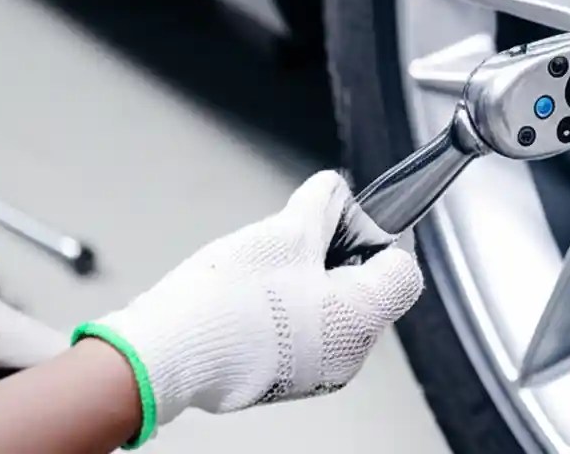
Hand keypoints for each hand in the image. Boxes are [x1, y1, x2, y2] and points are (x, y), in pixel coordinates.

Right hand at [76, 171, 423, 447]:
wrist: (166, 354)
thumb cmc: (225, 304)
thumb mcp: (285, 232)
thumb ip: (323, 204)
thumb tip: (337, 190)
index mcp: (361, 318)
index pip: (403, 270)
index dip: (382, 235)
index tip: (355, 217)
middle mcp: (350, 355)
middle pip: (369, 289)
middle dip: (340, 255)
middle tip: (303, 238)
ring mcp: (319, 373)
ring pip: (336, 310)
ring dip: (314, 280)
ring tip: (273, 267)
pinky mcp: (287, 380)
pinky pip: (308, 333)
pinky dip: (293, 308)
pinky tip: (259, 296)